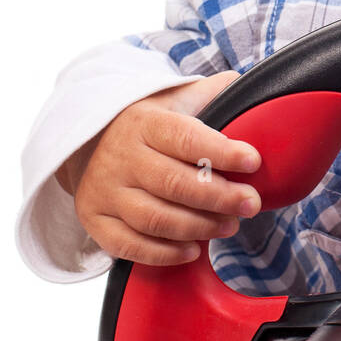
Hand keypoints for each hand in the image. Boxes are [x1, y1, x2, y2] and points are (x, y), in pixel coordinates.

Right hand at [64, 71, 263, 265]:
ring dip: (199, 226)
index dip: (222, 151)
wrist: (87, 142)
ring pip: (155, 218)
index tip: (253, 161)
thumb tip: (252, 87)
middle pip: (174, 183)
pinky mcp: (96, 220)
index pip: (186, 138)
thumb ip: (213, 93)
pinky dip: (164, 253)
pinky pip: (129, 245)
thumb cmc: (147, 124)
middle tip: (251, 204)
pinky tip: (193, 249)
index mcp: (145, 123)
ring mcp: (105, 191)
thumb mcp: (175, 98)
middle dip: (220, 197)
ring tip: (230, 225)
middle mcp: (122, 157)